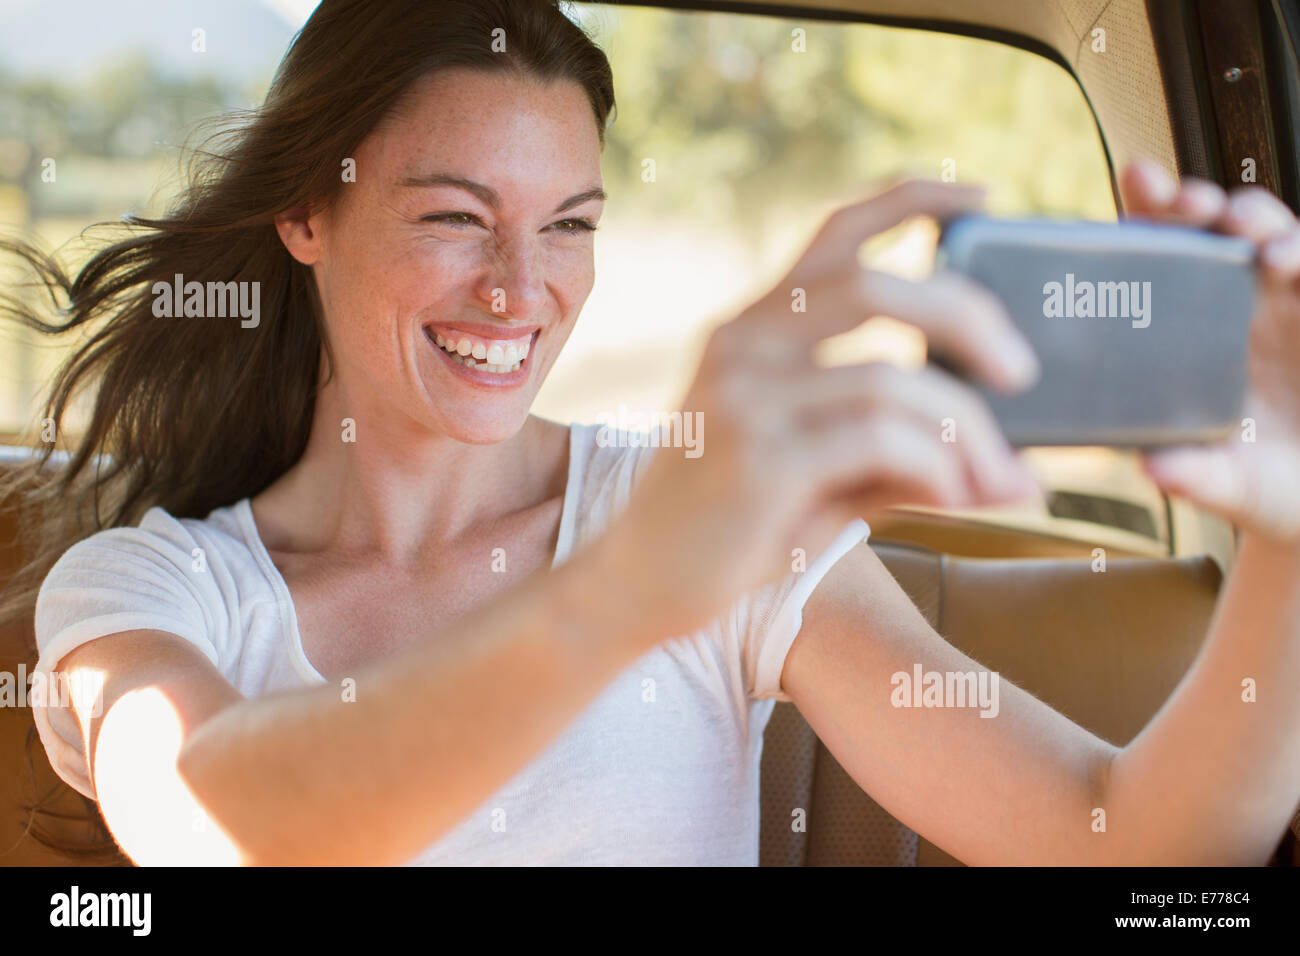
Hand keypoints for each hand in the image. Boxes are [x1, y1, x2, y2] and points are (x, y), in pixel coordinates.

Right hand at [598, 179, 1041, 639]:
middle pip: (876, 286)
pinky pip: (880, 440)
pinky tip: (953, 493)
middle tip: (1020, 371)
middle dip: (970, 318)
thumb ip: (905, 453)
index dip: (912, 201)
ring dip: (967, 430)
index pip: (835, 235)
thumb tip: (1020, 474)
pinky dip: (938, 465)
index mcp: (750, 329)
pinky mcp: (756, 459)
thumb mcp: (819, 473)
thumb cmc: (731, 527)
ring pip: (892, 380)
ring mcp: (743, 399)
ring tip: (998, 478)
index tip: (981, 199)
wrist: (637, 587)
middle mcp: (741, 345)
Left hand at [1122, 159, 1299, 542]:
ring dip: (1260, 224)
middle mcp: (1243, 308)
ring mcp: (1295, 305)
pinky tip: (1286, 258)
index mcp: (1197, 335)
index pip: (1165, 262)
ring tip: (1252, 243)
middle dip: (1201, 207)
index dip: (1151, 216)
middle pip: (1218, 235)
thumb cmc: (1271, 486)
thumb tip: (1153, 465)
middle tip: (1187, 204)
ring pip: (1277, 238)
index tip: (1137, 186)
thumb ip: (1194, 474)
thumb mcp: (1232, 487)